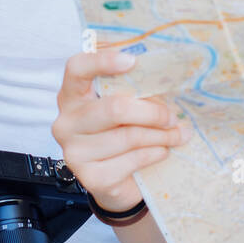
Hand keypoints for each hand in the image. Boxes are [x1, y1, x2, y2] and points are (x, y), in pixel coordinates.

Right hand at [52, 49, 190, 212]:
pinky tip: (162, 151)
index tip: (132, 61)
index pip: (76, 68)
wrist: (116, 181)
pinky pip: (132, 160)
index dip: (102, 61)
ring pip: (128, 136)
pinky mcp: (91, 177)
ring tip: (176, 134)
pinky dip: (154, 154)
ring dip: (161, 135)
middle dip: (152, 112)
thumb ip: (134, 91)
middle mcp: (67, 122)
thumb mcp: (125, 107)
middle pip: (114, 108)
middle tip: (172, 116)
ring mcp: (75, 152)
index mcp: (72, 96)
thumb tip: (167, 79)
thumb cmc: (121, 133)